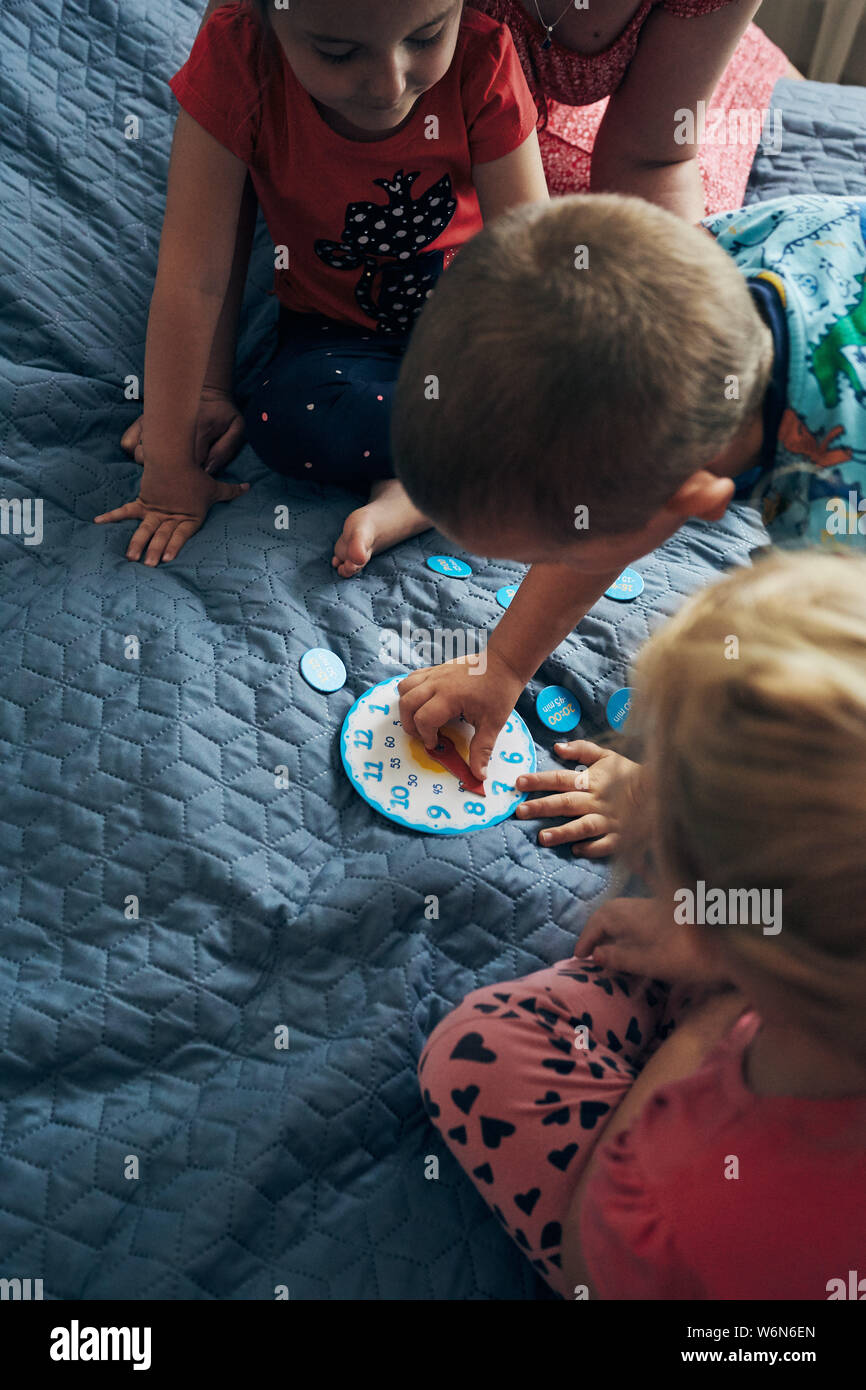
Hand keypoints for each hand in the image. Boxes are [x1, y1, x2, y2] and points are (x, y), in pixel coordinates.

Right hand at [94, 465, 249, 563]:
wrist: (174, 458)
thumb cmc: (196, 475)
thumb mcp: (216, 487)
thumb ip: (232, 491)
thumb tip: (250, 487)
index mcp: (188, 517)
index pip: (180, 535)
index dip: (173, 546)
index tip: (167, 558)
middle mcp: (170, 517)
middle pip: (161, 535)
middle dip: (154, 550)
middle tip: (149, 565)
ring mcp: (155, 511)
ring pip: (144, 528)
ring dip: (137, 542)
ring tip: (130, 557)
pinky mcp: (143, 502)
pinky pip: (126, 511)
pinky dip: (112, 516)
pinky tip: (97, 522)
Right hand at [121, 387, 244, 475]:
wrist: (206, 387)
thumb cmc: (222, 413)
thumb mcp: (236, 428)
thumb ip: (225, 451)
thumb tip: (208, 470)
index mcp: (196, 431)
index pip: (187, 465)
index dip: (191, 476)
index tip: (195, 476)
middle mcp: (170, 427)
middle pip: (158, 463)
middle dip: (167, 474)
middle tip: (178, 472)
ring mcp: (152, 423)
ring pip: (139, 455)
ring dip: (149, 464)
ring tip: (164, 464)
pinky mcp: (141, 421)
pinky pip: (127, 443)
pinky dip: (134, 451)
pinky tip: (151, 454)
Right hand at [398, 649, 524, 779]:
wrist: (504, 663)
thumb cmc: (499, 691)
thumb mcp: (493, 723)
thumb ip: (482, 749)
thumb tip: (479, 775)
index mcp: (449, 697)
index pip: (423, 719)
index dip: (426, 736)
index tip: (436, 744)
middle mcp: (437, 683)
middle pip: (407, 704)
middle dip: (410, 724)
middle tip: (424, 735)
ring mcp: (434, 674)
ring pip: (404, 688)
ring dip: (407, 706)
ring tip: (420, 718)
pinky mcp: (436, 669)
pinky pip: (412, 678)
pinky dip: (411, 691)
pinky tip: (425, 702)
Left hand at [514, 741, 640, 856]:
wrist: (663, 791)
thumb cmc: (630, 774)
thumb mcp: (608, 756)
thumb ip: (582, 750)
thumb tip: (557, 747)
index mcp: (591, 781)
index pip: (559, 779)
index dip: (538, 780)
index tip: (518, 782)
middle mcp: (597, 801)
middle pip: (565, 803)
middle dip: (541, 807)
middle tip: (519, 812)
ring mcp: (609, 820)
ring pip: (582, 827)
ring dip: (562, 832)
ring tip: (542, 838)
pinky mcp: (621, 837)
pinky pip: (604, 845)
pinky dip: (591, 848)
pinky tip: (576, 850)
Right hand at [574, 897, 729, 985]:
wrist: (736, 943)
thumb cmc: (691, 954)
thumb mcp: (651, 963)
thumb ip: (621, 958)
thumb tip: (596, 954)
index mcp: (634, 914)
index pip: (600, 921)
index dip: (587, 938)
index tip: (579, 958)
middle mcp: (644, 905)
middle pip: (612, 913)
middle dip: (599, 931)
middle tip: (592, 953)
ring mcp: (660, 907)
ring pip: (628, 914)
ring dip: (615, 930)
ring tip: (612, 952)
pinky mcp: (675, 913)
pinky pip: (643, 918)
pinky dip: (633, 930)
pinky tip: (640, 946)